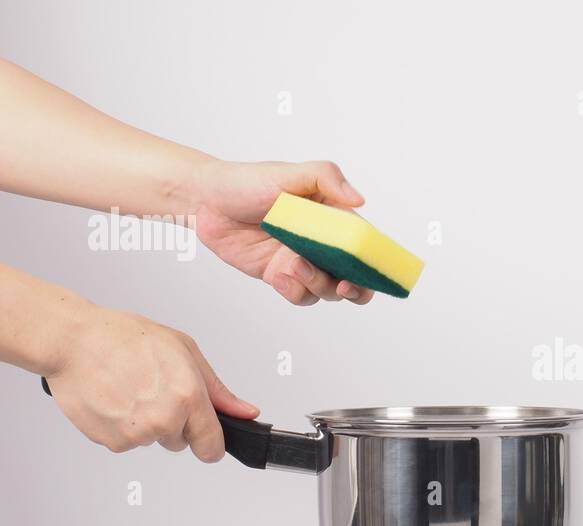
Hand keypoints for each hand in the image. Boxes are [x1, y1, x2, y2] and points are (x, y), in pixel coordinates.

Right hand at [44, 306, 258, 461]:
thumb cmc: (124, 339)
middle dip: (174, 422)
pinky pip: (128, 442)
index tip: (207, 439)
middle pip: (181, 442)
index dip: (211, 443)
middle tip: (154, 389)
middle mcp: (163, 420)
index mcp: (187, 397)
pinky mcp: (111, 442)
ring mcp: (135, 434)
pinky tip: (114, 399)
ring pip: (153, 440)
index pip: (212, 446)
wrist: (73, 342)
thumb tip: (245, 412)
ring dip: (146, 422)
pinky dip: (123, 426)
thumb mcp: (184, 351)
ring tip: (130, 389)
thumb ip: (218, 391)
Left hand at [191, 159, 374, 305]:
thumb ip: (327, 178)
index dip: (376, 263)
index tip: (371, 272)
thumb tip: (359, 199)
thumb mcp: (290, 173)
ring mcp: (302, 261)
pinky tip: (279, 277)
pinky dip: (294, 291)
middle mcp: (323, 243)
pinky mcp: (281, 276)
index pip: (365, 245)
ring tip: (294, 267)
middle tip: (344, 286)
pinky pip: (299, 294)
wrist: (206, 201)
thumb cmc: (248, 181)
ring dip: (317, 285)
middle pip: (355, 276)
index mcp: (334, 218)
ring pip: (327, 290)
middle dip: (356, 288)